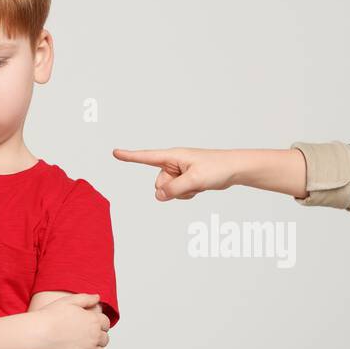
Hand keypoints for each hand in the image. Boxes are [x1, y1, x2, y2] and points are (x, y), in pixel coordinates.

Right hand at [33, 293, 110, 348]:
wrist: (36, 334)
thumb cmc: (48, 317)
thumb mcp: (68, 301)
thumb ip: (85, 298)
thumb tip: (97, 298)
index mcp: (93, 319)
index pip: (106, 323)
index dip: (99, 325)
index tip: (91, 328)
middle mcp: (95, 335)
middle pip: (104, 338)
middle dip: (97, 339)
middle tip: (86, 340)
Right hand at [112, 147, 236, 200]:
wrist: (234, 169)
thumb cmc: (217, 168)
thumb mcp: (194, 180)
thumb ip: (174, 188)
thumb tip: (158, 196)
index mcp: (173, 156)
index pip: (146, 157)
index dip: (130, 156)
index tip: (115, 152)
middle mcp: (173, 163)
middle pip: (158, 183)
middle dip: (171, 189)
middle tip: (191, 183)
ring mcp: (179, 172)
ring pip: (168, 191)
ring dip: (181, 193)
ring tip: (197, 184)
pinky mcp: (185, 180)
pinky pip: (177, 193)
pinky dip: (187, 194)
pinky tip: (199, 188)